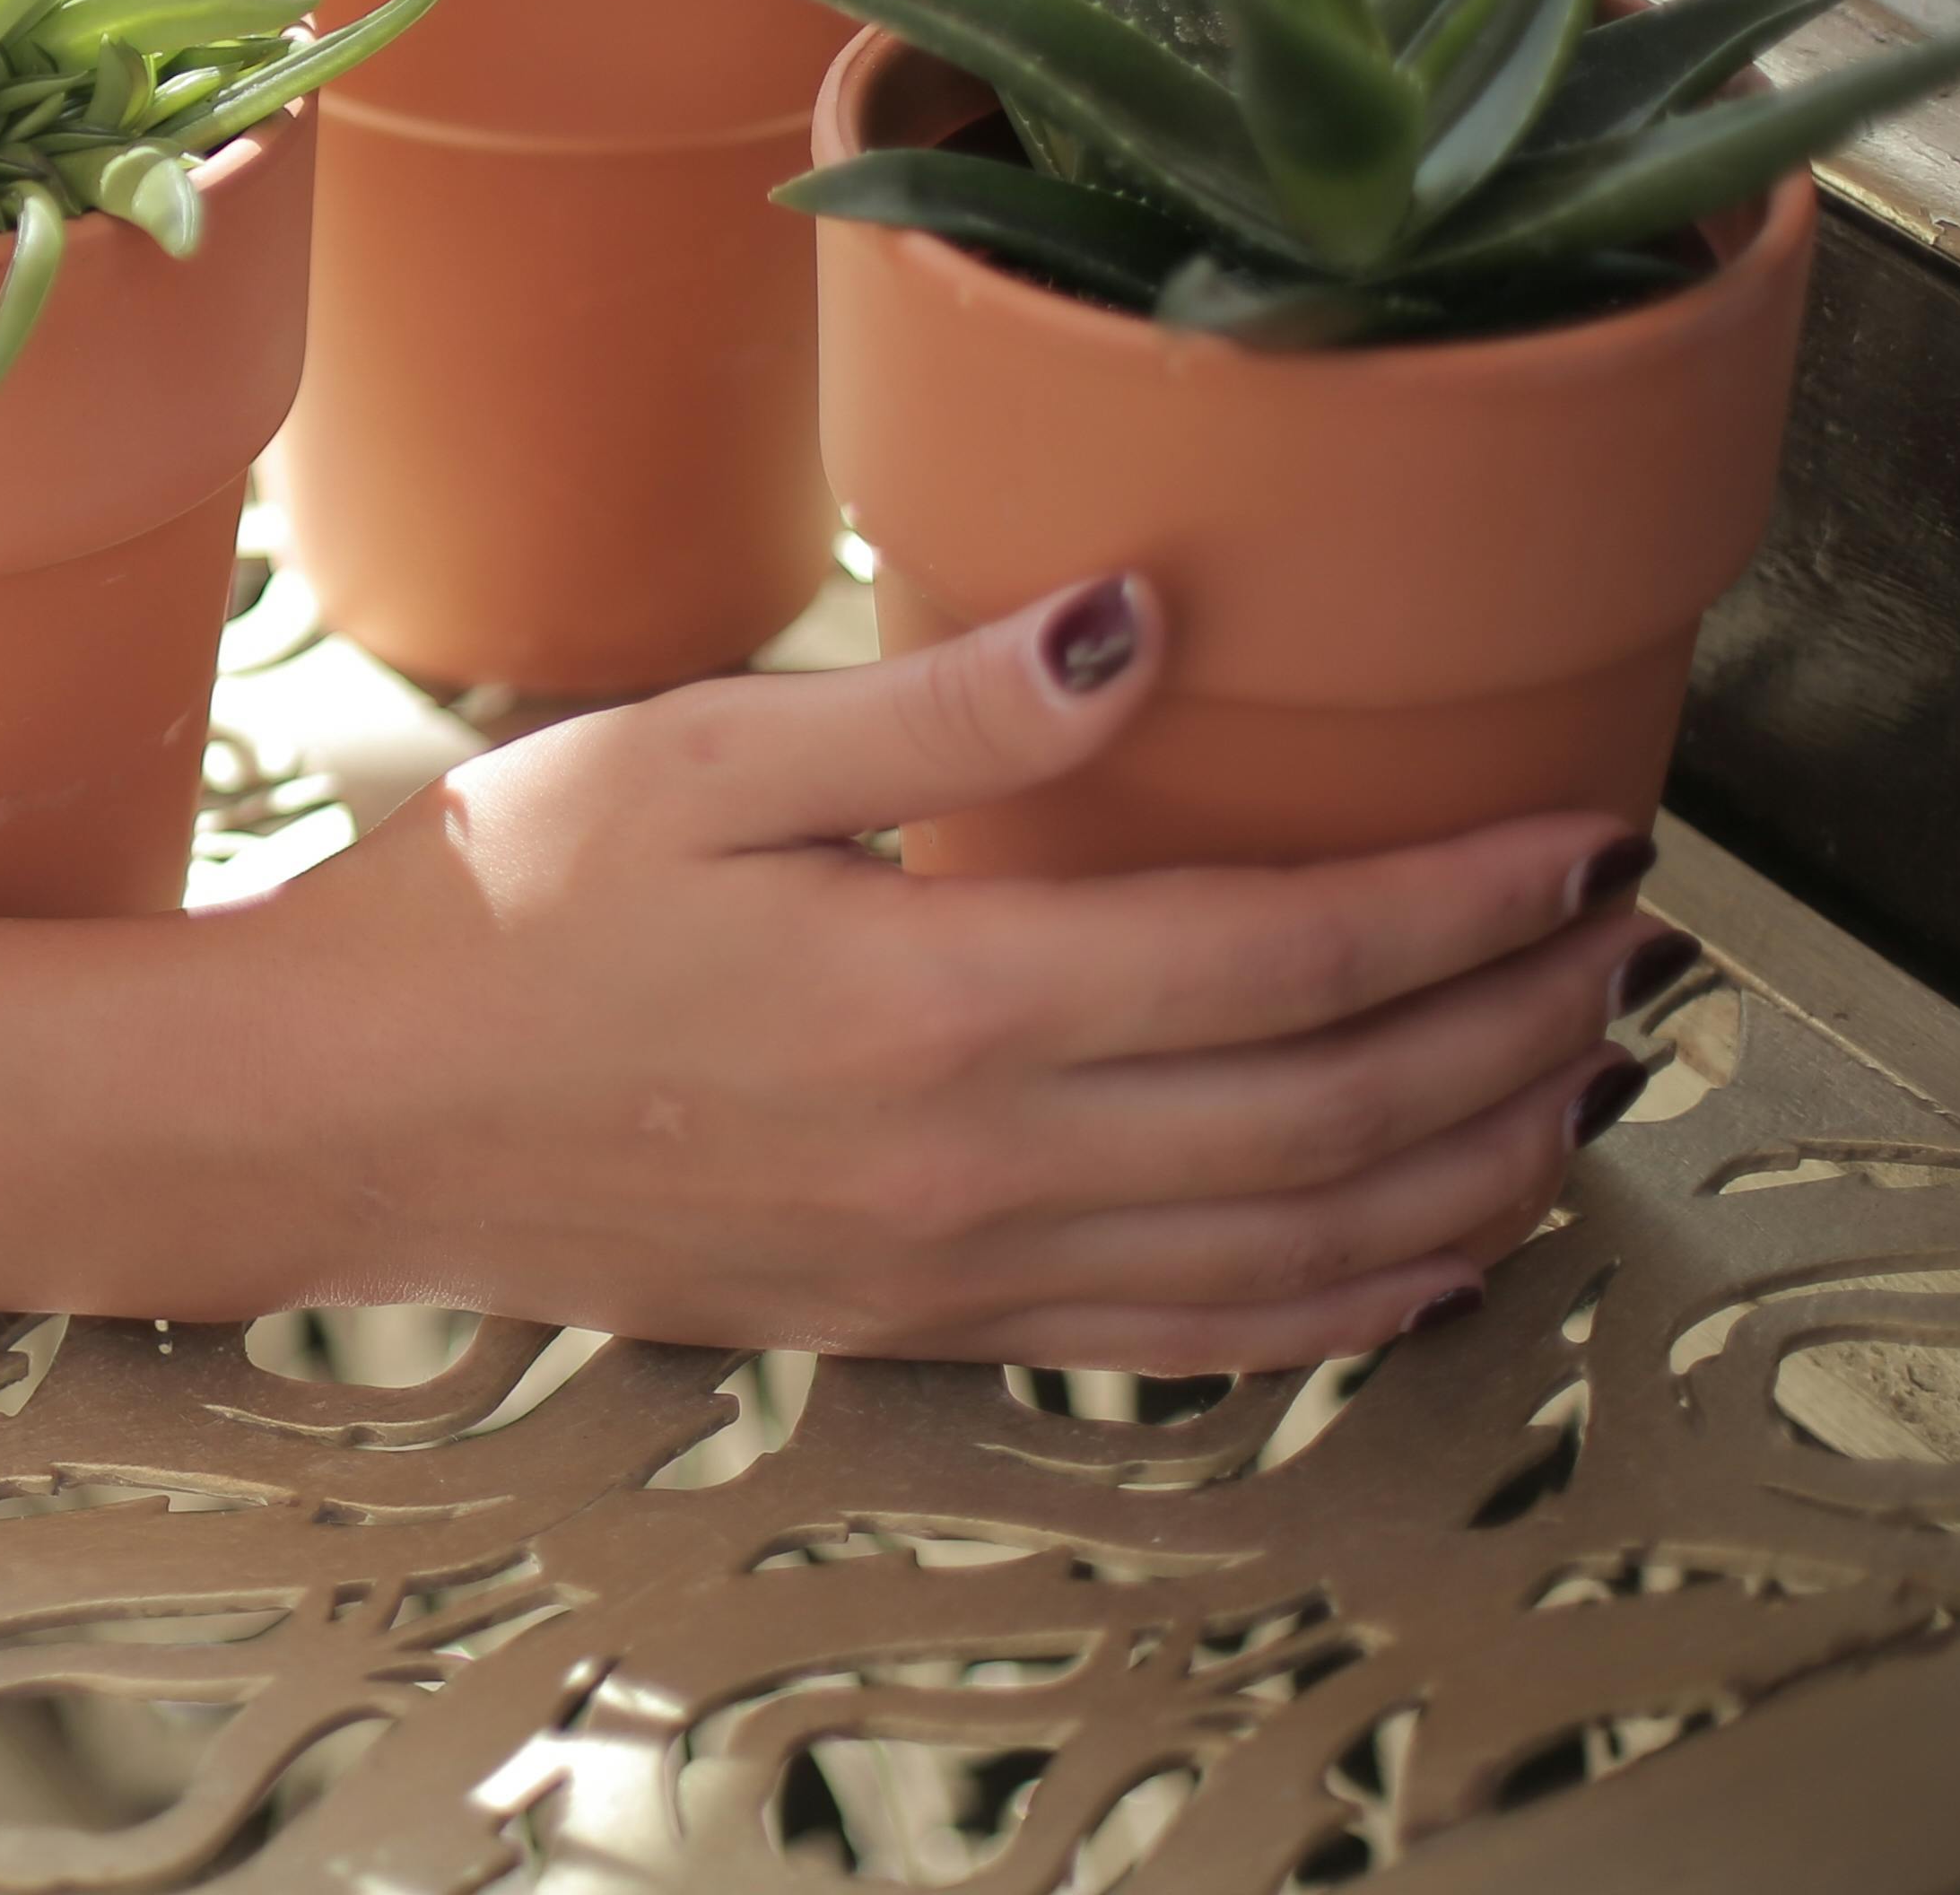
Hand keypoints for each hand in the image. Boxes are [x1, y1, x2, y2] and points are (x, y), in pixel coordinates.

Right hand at [241, 578, 1667, 1369]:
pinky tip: (1402, 1261)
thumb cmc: (483, 916)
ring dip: (1465, 1177)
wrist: (333, 1120)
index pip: (1285, 957)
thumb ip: (931, 703)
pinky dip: (1334, 1306)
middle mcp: (978, 1164)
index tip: (1582, 840)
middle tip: (1627, 954)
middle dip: (1513, 1034)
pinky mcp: (912, 1324)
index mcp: (938, 1004)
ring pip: (1293, 1253)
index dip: (1460, 901)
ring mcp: (952, 1268)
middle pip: (1335, 1116)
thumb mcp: (686, 754)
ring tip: (1570, 1097)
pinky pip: (1184, 1339)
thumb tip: (1137, 619)